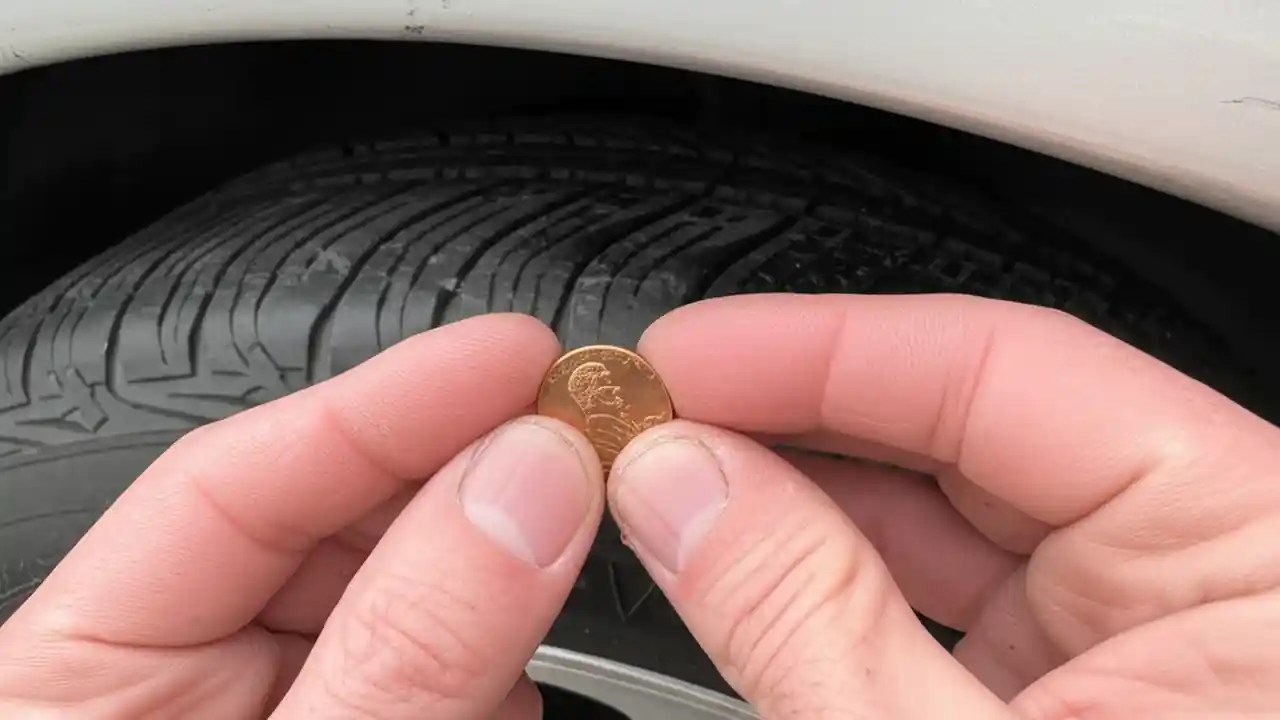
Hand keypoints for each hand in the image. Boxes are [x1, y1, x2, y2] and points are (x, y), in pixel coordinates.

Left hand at [0, 315, 603, 718]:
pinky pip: (422, 664)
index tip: (515, 358)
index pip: (234, 476)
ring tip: (554, 572)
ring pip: (390, 590)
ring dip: (487, 578)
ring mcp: (270, 714)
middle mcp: (170, 685)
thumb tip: (525, 486)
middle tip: (572, 450)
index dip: (387, 399)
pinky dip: (489, 657)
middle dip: (458, 481)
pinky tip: (514, 676)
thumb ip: (406, 643)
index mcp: (81, 676)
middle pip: (326, 521)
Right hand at [610, 293, 1279, 718]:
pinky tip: (747, 552)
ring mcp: (1153, 636)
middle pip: (974, 425)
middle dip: (795, 412)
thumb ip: (810, 617)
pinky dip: (839, 577)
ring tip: (678, 479)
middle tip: (660, 411)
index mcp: (1260, 562)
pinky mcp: (1093, 689)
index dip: (824, 347)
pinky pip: (951, 594)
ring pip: (951, 511)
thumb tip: (683, 485)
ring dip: (800, 492)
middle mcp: (1218, 582)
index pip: (1012, 369)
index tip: (689, 355)